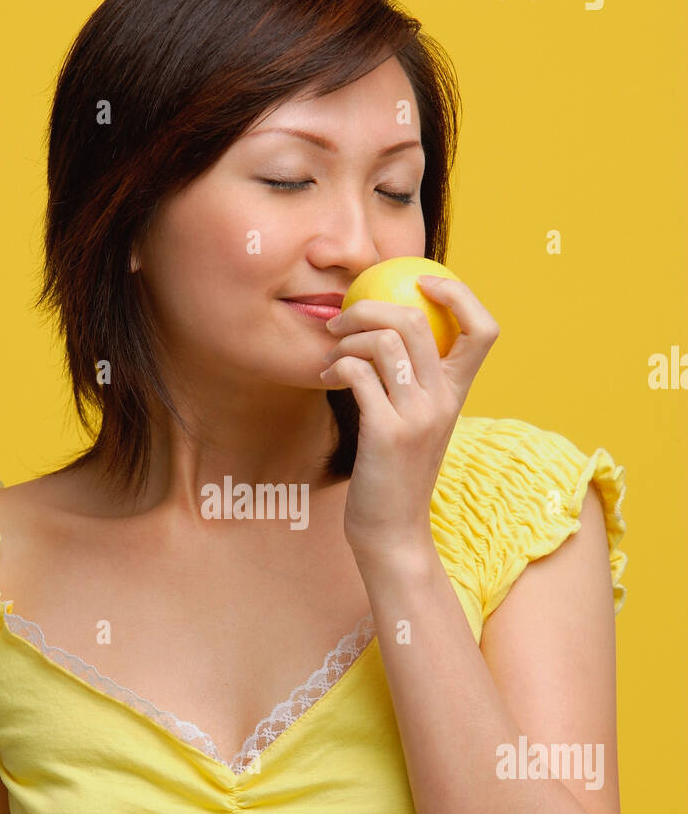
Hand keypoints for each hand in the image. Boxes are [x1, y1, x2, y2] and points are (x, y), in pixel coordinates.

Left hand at [319, 274, 499, 559]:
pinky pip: (359, 374)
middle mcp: (445, 400)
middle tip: (342, 320)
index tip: (421, 283)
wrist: (392, 530)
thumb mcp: (417, 422)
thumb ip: (414, 381)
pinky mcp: (387, 433)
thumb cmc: (396, 472)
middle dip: (370, 308)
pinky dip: (337, 366)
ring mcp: (418, 416)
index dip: (459, 293)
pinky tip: (327, 379)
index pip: (485, 328)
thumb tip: (386, 330)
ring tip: (331, 356)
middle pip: (416, 320)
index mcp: (458, 393)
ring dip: (347, 339)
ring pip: (385, 342)